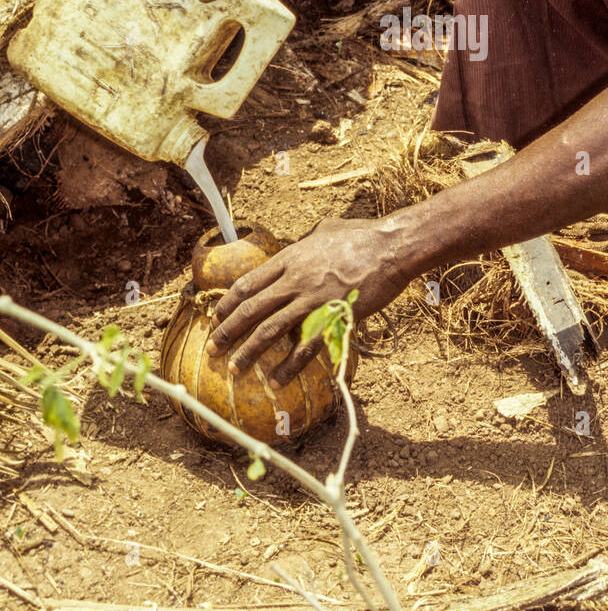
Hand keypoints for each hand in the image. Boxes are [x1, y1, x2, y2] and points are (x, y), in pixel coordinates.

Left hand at [205, 217, 411, 384]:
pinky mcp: (331, 318)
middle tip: (212, 349)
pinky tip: (276, 381)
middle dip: (227, 331)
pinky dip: (288, 366)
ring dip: (248, 352)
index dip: (228, 303)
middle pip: (251, 309)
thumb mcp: (327, 229)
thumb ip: (309, 239)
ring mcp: (311, 300)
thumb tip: (304, 240)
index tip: (215, 317)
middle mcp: (294, 279)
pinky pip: (304, 347)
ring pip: (270, 330)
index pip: (249, 283)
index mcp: (290, 258)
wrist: (391, 248)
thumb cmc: (363, 236)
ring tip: (234, 369)